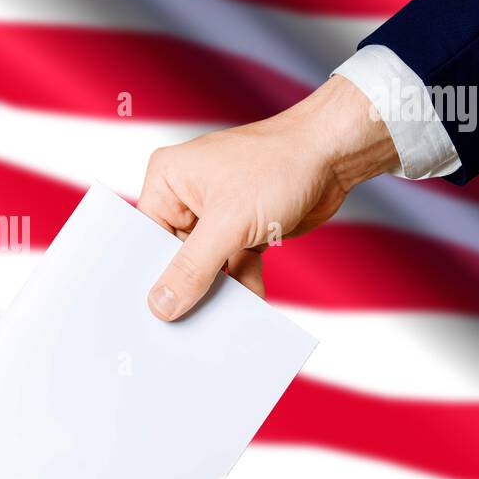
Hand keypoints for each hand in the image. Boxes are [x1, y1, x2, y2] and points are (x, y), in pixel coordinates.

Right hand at [139, 75, 398, 320]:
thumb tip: (160, 304)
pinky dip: (243, 284)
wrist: (333, 154)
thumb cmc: (279, 165)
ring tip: (220, 320)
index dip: (148, 273)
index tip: (150, 311)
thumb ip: (192, 267)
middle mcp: (187, 195)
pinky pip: (233, 265)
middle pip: (174, 255)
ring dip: (217, 289)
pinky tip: (251, 303)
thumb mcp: (229, 222)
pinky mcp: (243, 228)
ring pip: (206, 265)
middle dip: (186, 285)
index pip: (145, 237)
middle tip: (184, 323)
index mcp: (168, 179)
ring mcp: (216, 213)